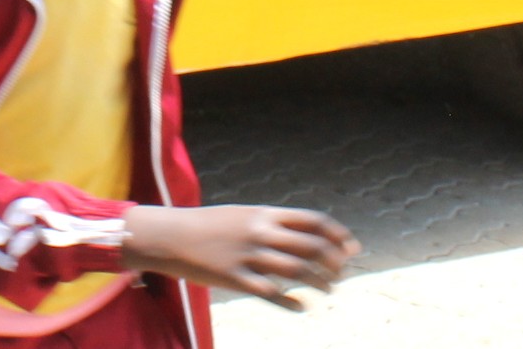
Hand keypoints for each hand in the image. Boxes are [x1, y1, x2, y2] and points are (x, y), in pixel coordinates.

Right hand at [122, 205, 356, 310]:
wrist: (170, 235)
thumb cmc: (210, 225)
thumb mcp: (244, 215)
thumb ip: (272, 223)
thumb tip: (303, 234)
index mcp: (265, 213)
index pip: (313, 221)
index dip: (337, 235)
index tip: (352, 247)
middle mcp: (261, 232)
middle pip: (311, 247)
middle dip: (333, 263)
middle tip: (340, 274)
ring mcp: (249, 256)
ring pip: (297, 271)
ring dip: (319, 282)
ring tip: (329, 290)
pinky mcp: (235, 279)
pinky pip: (271, 293)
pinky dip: (291, 302)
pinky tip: (302, 308)